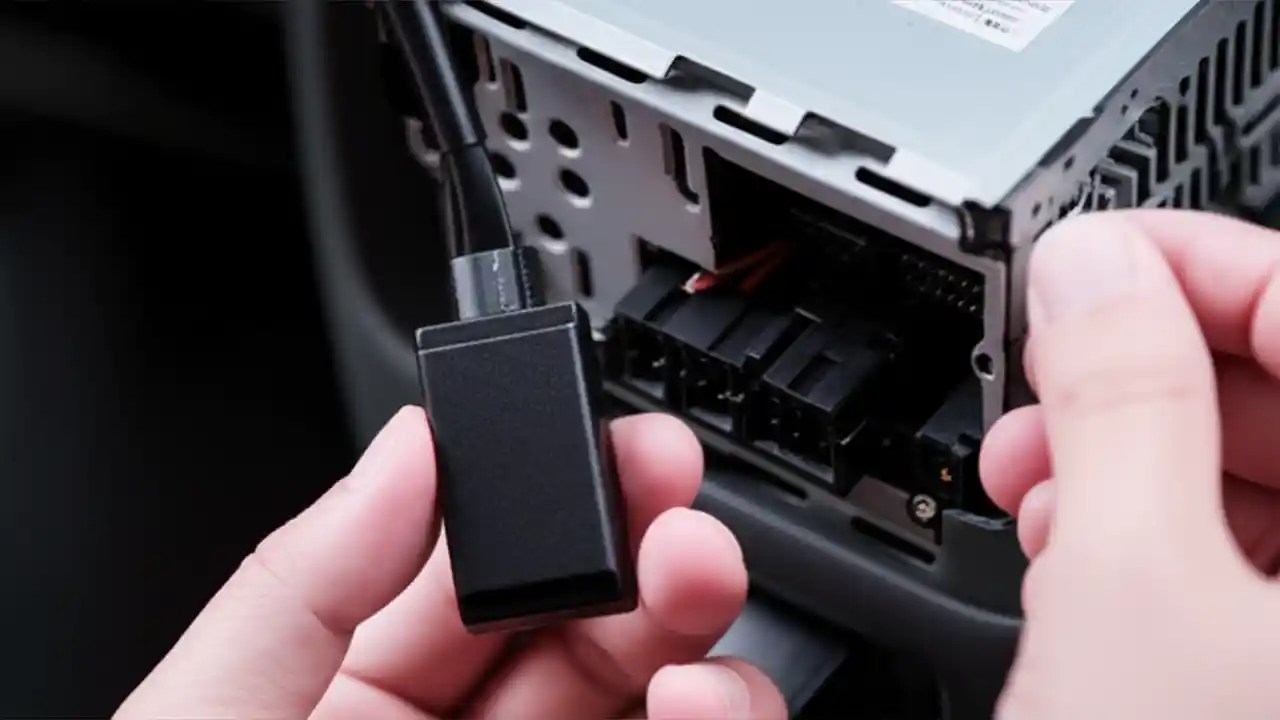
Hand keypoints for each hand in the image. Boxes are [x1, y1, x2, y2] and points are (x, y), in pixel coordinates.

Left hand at [116, 410, 784, 718]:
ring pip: (663, 698)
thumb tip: (408, 445)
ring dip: (702, 638)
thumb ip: (299, 580)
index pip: (477, 569)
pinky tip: (698, 696)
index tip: (603, 446)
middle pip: (590, 624)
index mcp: (352, 695)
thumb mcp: (208, 714)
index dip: (549, 497)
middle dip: (649, 547)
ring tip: (698, 591)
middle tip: (677, 504)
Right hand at [980, 210, 1279, 717]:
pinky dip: (1137, 539)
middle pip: (1279, 393)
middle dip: (1139, 373)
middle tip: (1044, 373)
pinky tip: (1067, 555)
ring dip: (1121, 460)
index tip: (1090, 256)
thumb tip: (1090, 267)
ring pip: (1251, 479)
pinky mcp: (1270, 669)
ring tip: (1031, 480)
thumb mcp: (1131, 584)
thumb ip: (1118, 398)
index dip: (1198, 260)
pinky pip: (1230, 560)